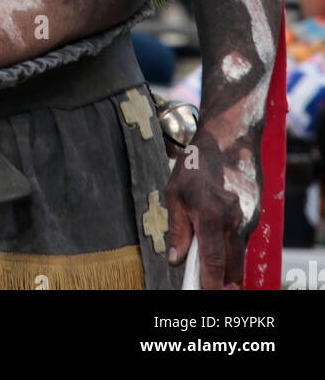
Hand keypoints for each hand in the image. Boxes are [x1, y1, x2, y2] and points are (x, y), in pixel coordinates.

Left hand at [164, 139, 255, 289]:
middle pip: (231, 266)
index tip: (204, 293)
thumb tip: (176, 260)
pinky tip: (218, 222)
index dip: (208, 284)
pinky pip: (243, 238)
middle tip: (202, 273)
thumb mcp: (174, 193)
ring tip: (206, 237)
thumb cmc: (196, 163)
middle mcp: (234, 220)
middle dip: (219, 276)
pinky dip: (231, 240)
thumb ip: (177, 229)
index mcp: (210, 215)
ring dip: (225, 256)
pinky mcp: (256, 214)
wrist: (228, 139)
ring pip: (238, 253)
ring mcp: (249, 218)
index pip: (212, 263)